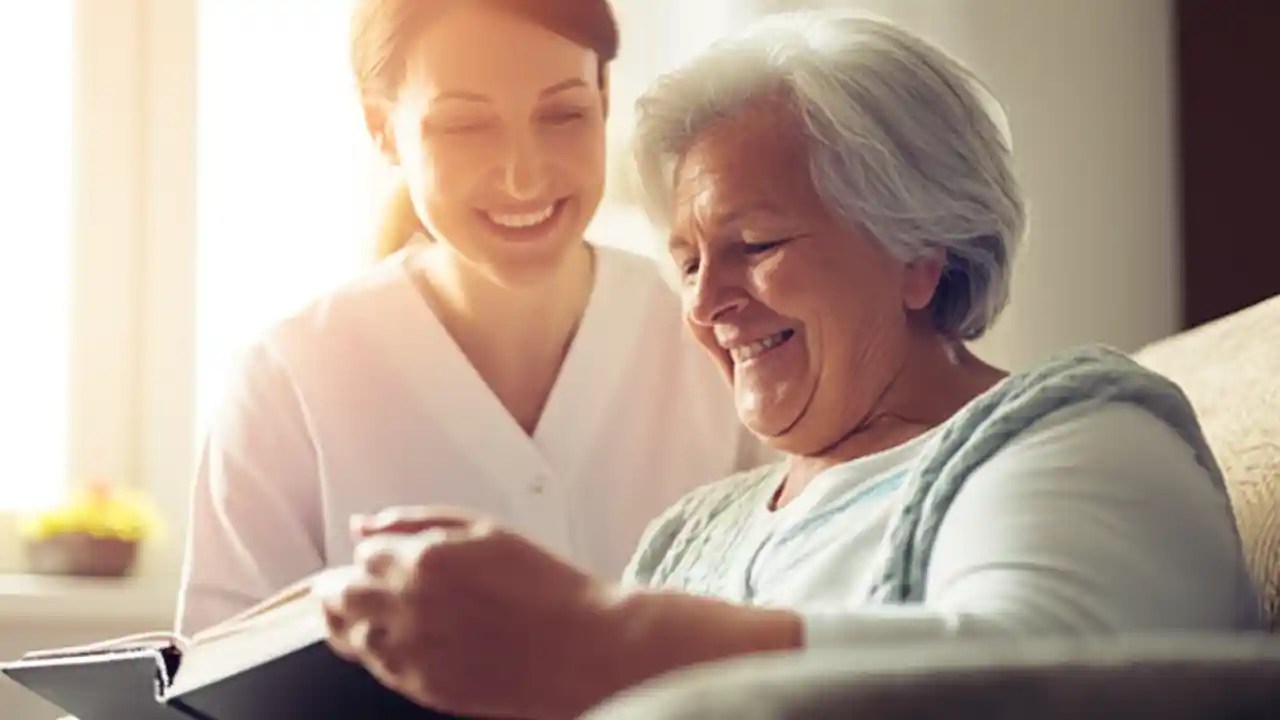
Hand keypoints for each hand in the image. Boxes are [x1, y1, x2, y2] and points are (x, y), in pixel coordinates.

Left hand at [319, 508, 623, 719]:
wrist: (586, 649)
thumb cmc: (546, 585)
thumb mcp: (486, 530)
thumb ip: (417, 521)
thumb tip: (362, 526)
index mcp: (425, 561)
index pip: (365, 554)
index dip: (372, 553)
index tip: (380, 556)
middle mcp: (409, 608)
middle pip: (339, 597)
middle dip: (337, 588)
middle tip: (344, 586)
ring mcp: (414, 652)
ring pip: (348, 638)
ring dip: (351, 622)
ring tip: (368, 615)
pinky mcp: (424, 688)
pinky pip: (378, 668)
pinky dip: (377, 653)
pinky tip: (401, 641)